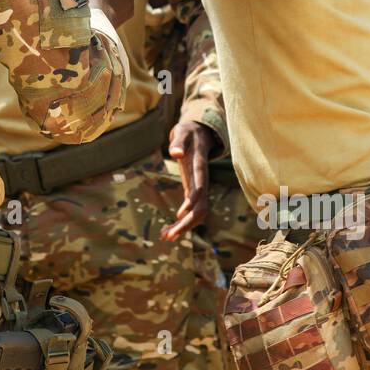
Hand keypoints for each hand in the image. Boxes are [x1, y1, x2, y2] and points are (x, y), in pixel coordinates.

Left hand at [160, 120, 213, 240]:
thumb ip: (179, 142)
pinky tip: (167, 230)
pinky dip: (181, 222)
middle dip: (187, 223)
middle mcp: (202, 181)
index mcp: (200, 167)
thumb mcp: (183, 132)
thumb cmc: (189, 131)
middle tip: (169, 236)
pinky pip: (191, 211)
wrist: (200, 133)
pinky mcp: (194, 191)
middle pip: (200, 207)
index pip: (200, 187)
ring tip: (166, 237)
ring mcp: (199, 188)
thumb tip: (176, 154)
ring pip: (197, 213)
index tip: (181, 215)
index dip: (192, 201)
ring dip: (184, 227)